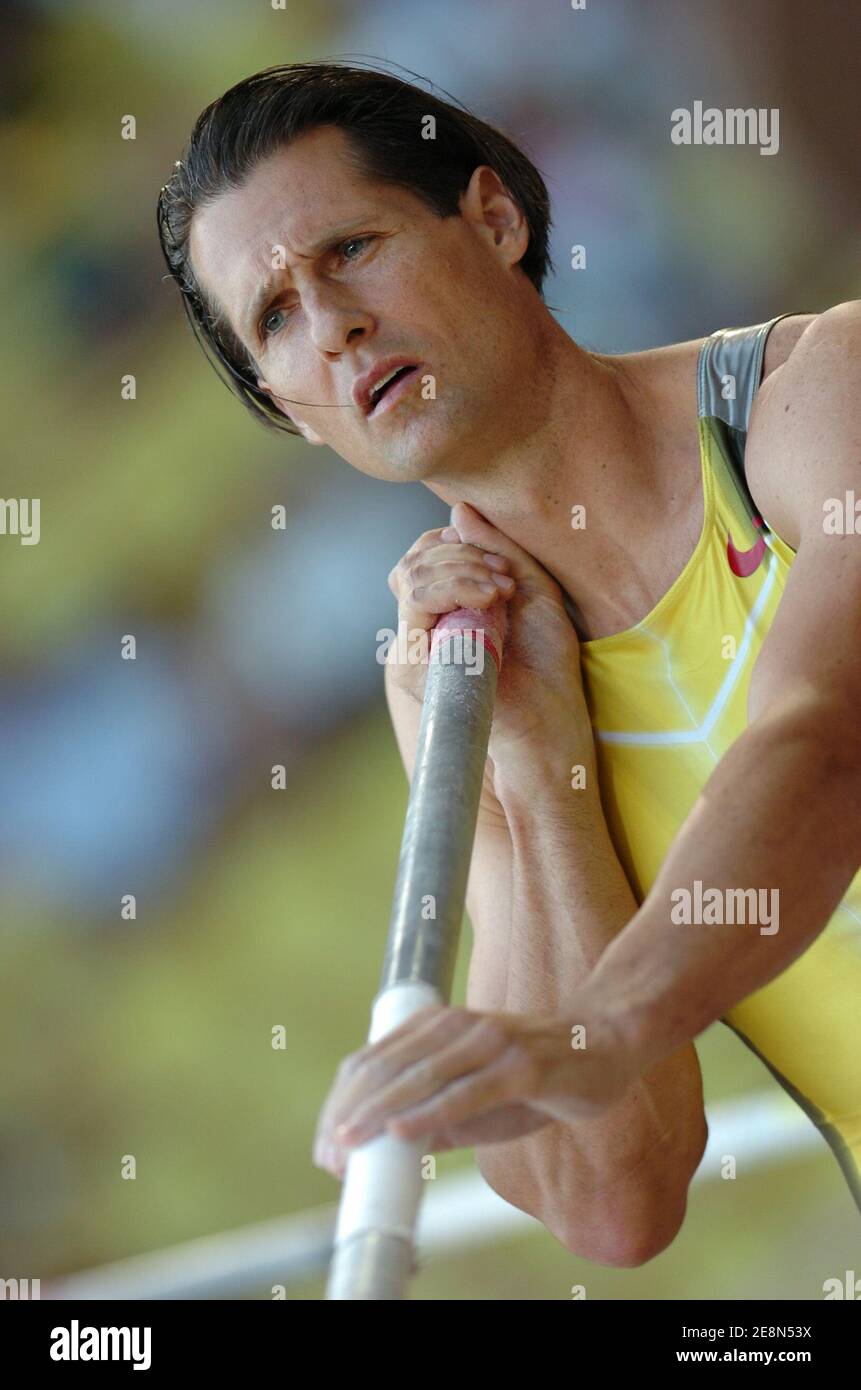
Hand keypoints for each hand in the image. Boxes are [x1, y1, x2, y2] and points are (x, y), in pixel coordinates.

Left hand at [313, 1001, 636, 1179]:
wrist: (607, 1044)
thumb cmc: (540, 1076)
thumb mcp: (479, 1097)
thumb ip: (439, 1115)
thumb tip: (391, 1148)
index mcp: (438, 1026)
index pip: (375, 1061)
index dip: (344, 1103)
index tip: (326, 1143)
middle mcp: (458, 1027)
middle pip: (388, 1068)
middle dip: (353, 1114)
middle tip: (330, 1154)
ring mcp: (489, 1042)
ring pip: (419, 1078)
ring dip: (380, 1115)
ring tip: (351, 1144)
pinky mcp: (521, 1065)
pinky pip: (466, 1092)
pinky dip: (430, 1112)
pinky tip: (404, 1132)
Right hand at [386, 501, 591, 793]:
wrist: (550, 718)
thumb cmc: (548, 663)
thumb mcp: (532, 589)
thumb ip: (497, 550)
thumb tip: (457, 510)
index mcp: (448, 608)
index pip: (425, 556)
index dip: (454, 542)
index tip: (500, 560)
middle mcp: (426, 625)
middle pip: (414, 561)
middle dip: (462, 554)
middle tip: (504, 576)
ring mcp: (416, 645)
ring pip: (412, 576)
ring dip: (461, 569)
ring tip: (501, 589)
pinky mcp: (412, 665)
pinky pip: (415, 605)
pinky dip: (451, 588)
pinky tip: (490, 600)